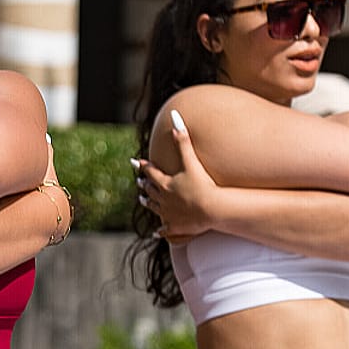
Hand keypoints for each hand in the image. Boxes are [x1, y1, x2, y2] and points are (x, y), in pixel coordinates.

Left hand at [135, 111, 220, 243]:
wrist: (212, 210)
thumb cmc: (202, 185)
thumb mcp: (191, 161)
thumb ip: (183, 139)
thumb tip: (174, 116)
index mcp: (165, 183)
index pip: (150, 171)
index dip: (143, 166)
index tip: (136, 162)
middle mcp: (162, 198)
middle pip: (149, 189)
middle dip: (144, 184)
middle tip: (139, 181)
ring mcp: (168, 214)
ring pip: (153, 207)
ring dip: (148, 202)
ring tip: (142, 199)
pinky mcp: (175, 227)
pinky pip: (165, 229)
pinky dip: (160, 230)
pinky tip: (156, 232)